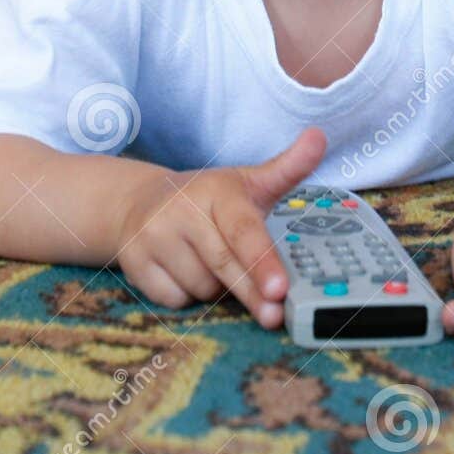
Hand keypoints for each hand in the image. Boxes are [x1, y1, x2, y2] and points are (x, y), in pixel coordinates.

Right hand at [113, 127, 326, 328]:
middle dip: (253, 293)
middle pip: (225, 266)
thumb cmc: (207, 199)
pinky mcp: (133, 260)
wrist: (139, 201)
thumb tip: (319, 137)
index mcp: (217, 190)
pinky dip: (186, 296)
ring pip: (201, 287)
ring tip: (211, 263)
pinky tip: (183, 271)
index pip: (243, 230)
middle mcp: (182, 210)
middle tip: (273, 315)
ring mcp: (153, 235)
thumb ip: (287, 167)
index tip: (280, 289)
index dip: (262, 261)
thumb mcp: (248, 181)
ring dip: (216, 289)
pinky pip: (173, 299)